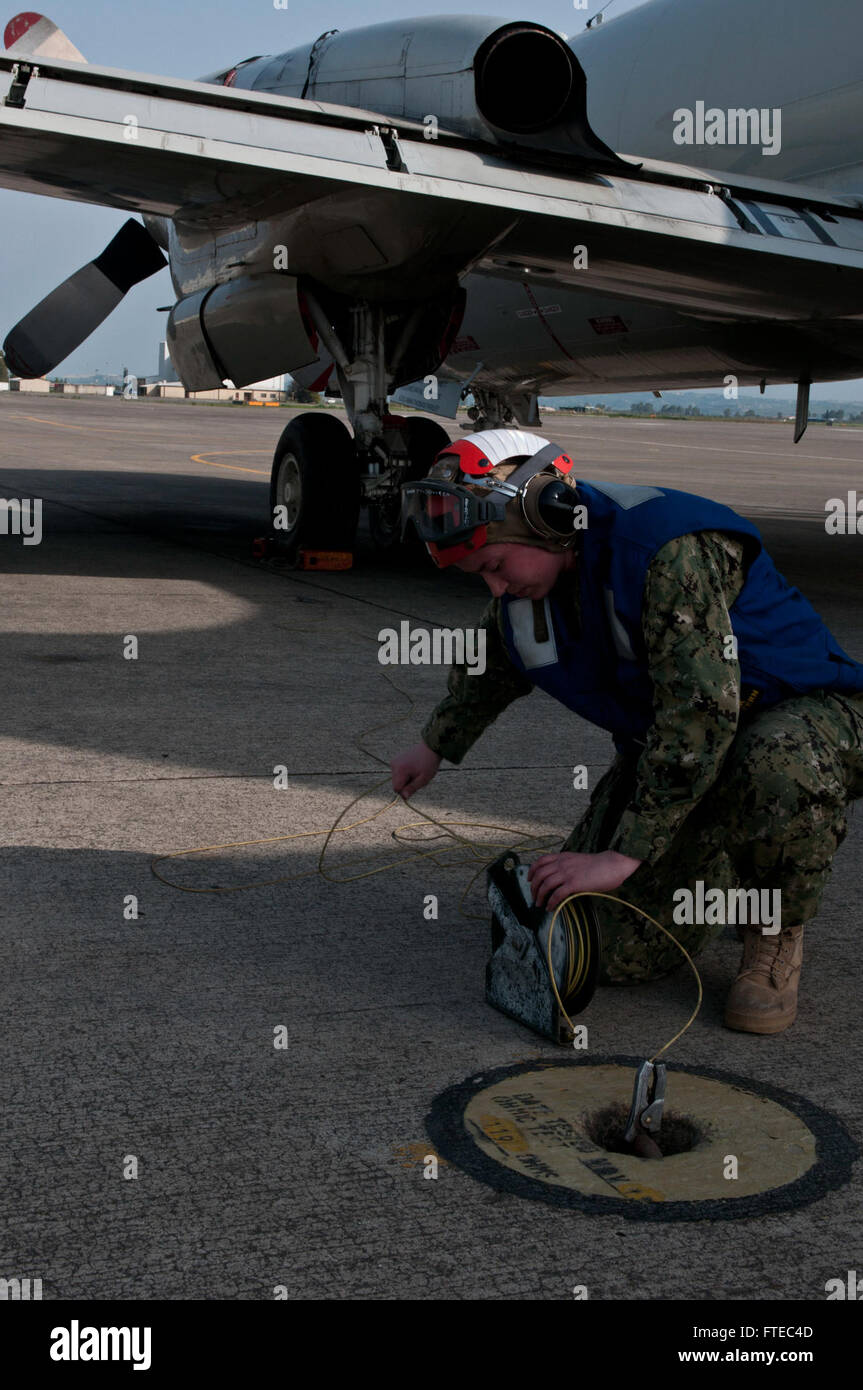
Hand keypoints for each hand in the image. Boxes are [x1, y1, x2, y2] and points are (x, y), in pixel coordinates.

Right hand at [390, 740, 441, 798]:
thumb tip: (403, 798)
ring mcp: (394, 761)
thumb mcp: (423, 779)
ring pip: (396, 779)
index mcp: (400, 770)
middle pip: (396, 784)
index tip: (414, 784)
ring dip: (405, 778)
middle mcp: (394, 765)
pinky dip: (404, 773)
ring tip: (416, 771)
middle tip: (417, 776)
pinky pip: (397, 772)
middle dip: (406, 784)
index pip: (396, 788)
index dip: (405, 790)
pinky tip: (413, 767)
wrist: (430, 747)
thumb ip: (412, 788)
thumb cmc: (429, 764)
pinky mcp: (395, 759)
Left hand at [527, 849, 642, 911]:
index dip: (532, 870)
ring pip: (545, 884)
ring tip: (539, 904)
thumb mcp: (579, 860)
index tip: (529, 879)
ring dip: (539, 896)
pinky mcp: (574, 884)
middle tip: (534, 896)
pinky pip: (557, 894)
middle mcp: (562, 863)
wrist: (613, 864)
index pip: (541, 861)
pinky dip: (551, 902)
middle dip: (533, 887)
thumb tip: (561, 877)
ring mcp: (567, 873)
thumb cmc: (600, 864)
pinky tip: (551, 908)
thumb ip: (568, 865)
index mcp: (563, 856)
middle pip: (539, 874)